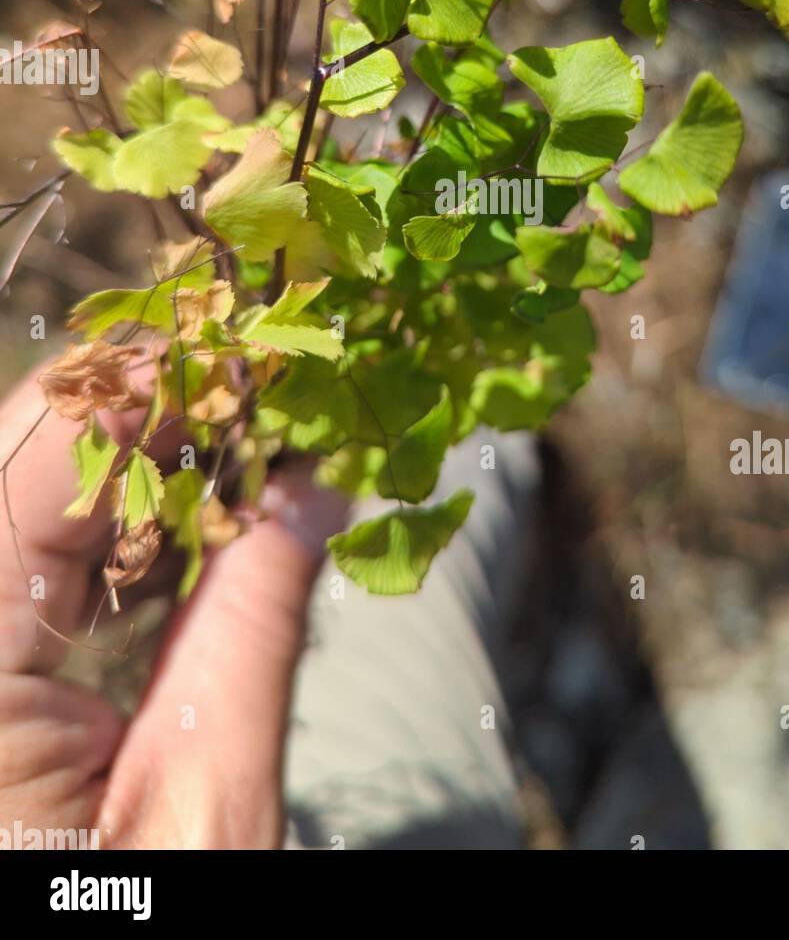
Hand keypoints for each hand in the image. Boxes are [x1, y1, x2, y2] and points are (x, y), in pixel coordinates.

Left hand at [0, 369, 345, 848]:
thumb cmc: (140, 923)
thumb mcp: (209, 793)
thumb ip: (256, 617)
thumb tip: (315, 486)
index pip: (48, 455)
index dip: (159, 383)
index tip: (258, 348)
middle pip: (30, 462)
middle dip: (159, 417)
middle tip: (273, 396)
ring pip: (32, 502)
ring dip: (145, 469)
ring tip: (253, 453)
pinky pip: (32, 565)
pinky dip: (118, 533)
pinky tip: (196, 525)